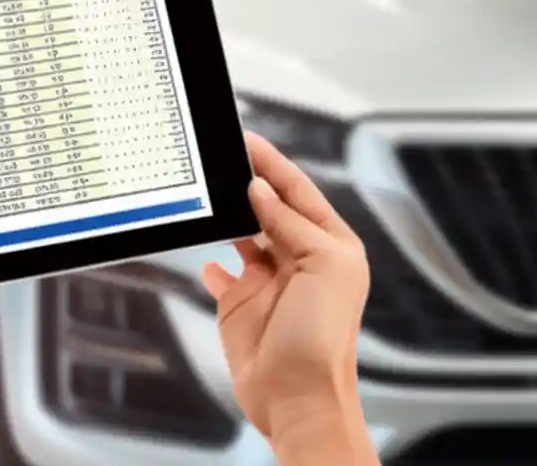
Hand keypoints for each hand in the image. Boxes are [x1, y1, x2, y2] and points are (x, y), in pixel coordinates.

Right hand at [202, 133, 375, 465]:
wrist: (297, 395)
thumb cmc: (322, 336)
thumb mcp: (322, 265)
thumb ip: (290, 223)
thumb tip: (260, 190)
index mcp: (330, 246)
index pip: (298, 192)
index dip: (275, 165)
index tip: (249, 141)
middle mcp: (300, 259)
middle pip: (270, 208)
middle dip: (249, 183)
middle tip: (223, 157)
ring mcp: (268, 281)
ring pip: (245, 235)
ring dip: (229, 215)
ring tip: (209, 192)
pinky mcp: (241, 304)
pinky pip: (223, 274)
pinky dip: (212, 262)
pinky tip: (206, 254)